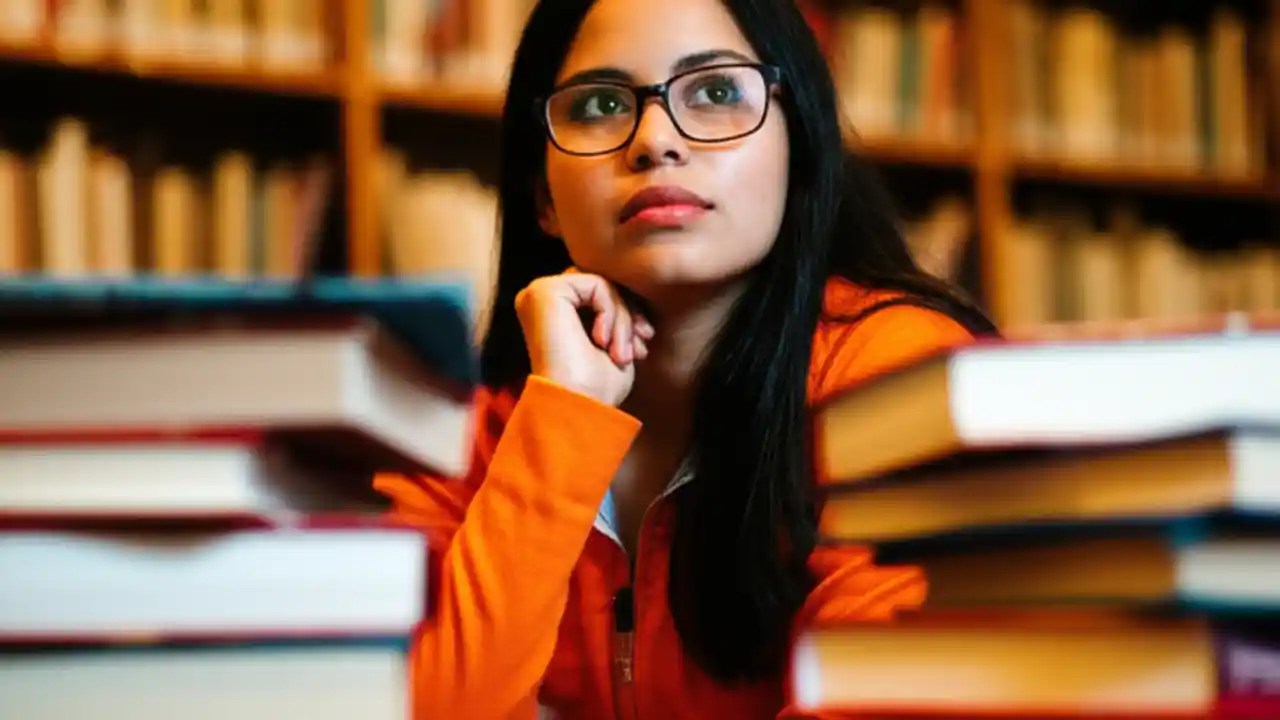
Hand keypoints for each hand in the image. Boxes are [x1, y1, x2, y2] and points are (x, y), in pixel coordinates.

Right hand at [515, 271, 654, 406]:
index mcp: (550, 314)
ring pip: (601, 284)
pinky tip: (602, 341)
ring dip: (622, 317)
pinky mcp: (544, 291)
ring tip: (623, 353)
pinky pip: (597, 284)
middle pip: (600, 285)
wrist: (578, 407)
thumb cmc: (597, 389)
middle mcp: (538, 301)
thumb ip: (616, 314)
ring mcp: (537, 294)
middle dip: (628, 314)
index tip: (642, 346)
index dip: (626, 314)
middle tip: (639, 347)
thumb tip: (634, 295)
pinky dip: (611, 311)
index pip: (597, 294)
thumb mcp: (614, 344)